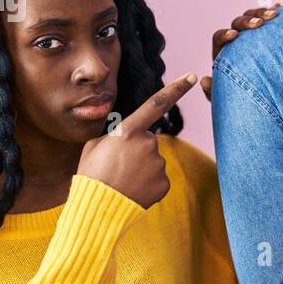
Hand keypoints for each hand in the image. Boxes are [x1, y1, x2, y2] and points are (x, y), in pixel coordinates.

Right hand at [76, 74, 196, 208]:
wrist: (98, 207)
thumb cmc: (92, 174)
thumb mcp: (95, 146)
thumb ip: (116, 135)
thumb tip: (128, 138)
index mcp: (129, 130)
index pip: (156, 104)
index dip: (176, 89)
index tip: (191, 76)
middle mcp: (148, 144)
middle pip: (148, 140)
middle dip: (137, 150)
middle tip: (118, 166)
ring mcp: (158, 164)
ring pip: (153, 161)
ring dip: (141, 168)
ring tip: (123, 180)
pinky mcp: (164, 182)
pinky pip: (158, 178)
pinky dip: (148, 184)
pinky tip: (133, 190)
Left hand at [200, 4, 280, 99]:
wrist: (263, 100)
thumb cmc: (243, 99)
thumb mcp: (228, 99)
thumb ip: (215, 92)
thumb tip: (204, 80)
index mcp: (224, 54)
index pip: (219, 37)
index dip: (225, 35)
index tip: (235, 36)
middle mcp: (237, 41)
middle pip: (237, 23)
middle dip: (247, 21)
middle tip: (260, 23)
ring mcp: (252, 36)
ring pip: (252, 16)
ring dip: (262, 13)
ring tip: (275, 15)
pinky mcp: (267, 34)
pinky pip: (268, 19)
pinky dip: (272, 12)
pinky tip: (280, 8)